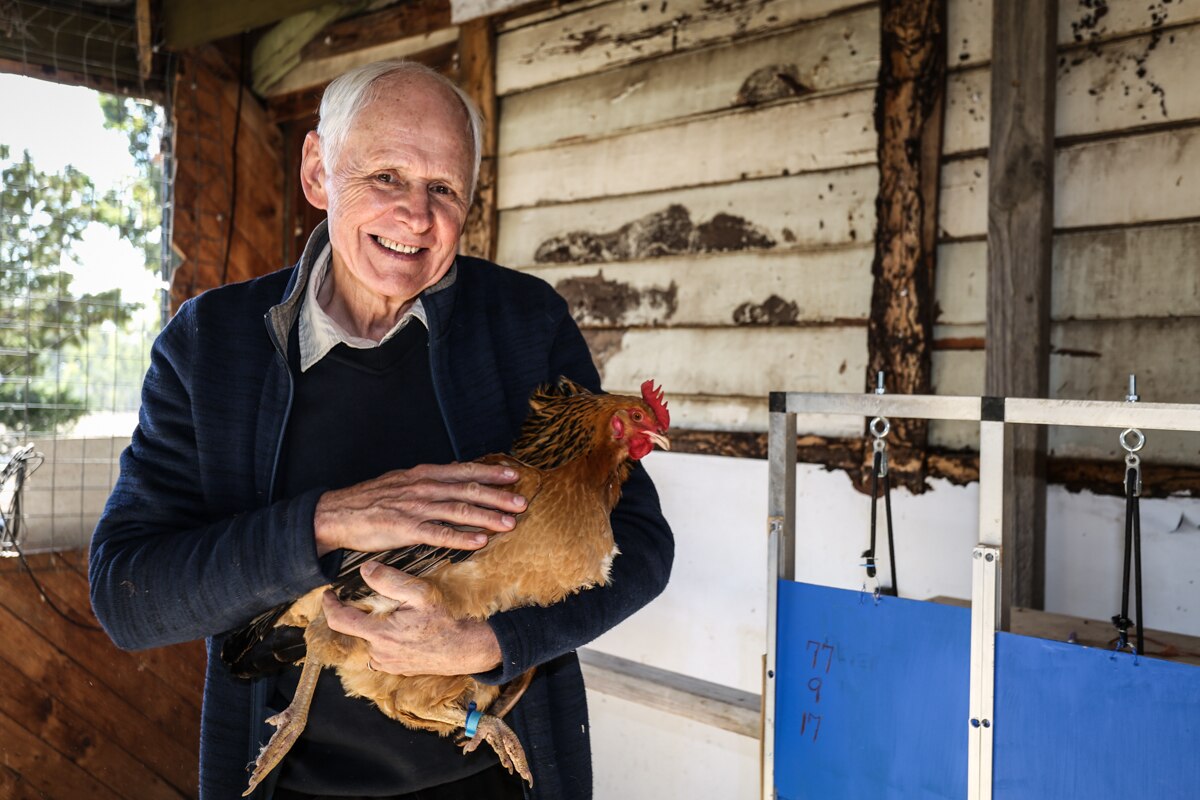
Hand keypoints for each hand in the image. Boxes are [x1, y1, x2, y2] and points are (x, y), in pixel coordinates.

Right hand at [313, 462, 526, 555]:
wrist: (337, 513)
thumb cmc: (371, 499)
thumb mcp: (403, 481)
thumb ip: (430, 480)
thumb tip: (455, 476)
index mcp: (424, 474)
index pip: (464, 471)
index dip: (490, 473)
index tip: (514, 475)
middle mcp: (423, 487)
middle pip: (468, 490)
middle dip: (498, 496)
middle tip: (523, 501)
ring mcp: (415, 508)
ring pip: (459, 511)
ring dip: (487, 516)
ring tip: (510, 522)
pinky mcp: (405, 529)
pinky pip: (439, 534)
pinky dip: (462, 537)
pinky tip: (480, 541)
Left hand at [322, 561, 501, 674]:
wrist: (465, 649)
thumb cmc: (444, 620)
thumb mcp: (419, 593)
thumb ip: (389, 580)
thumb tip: (366, 569)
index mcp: (379, 633)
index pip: (339, 620)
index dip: (329, 606)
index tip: (328, 594)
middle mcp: (378, 653)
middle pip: (355, 630)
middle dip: (359, 613)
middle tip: (374, 600)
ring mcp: (388, 663)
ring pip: (369, 641)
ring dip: (374, 627)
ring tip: (393, 614)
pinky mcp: (397, 669)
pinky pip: (382, 652)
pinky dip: (385, 639)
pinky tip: (403, 630)